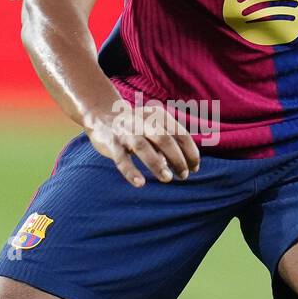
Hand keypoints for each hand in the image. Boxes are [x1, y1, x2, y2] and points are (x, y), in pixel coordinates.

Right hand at [83, 98, 200, 187]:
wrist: (102, 117)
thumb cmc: (137, 128)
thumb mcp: (155, 129)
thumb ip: (169, 145)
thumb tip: (186, 166)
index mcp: (158, 115)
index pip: (180, 133)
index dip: (190, 152)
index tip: (195, 168)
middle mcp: (142, 121)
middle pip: (164, 139)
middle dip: (177, 159)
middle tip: (184, 175)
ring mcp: (126, 132)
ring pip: (143, 147)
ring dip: (157, 164)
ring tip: (167, 179)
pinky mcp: (111, 143)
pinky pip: (121, 159)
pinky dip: (131, 171)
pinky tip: (140, 183)